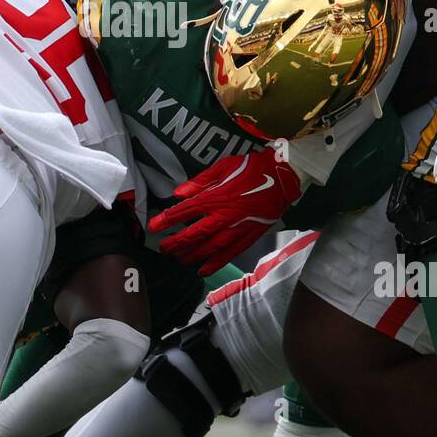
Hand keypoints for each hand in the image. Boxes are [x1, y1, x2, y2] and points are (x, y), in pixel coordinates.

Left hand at [148, 147, 302, 274]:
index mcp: (218, 196)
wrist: (283, 177)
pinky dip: (216, 263)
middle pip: (195, 233)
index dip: (167, 220)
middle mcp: (226, 215)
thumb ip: (201, 181)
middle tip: (162, 249)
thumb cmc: (252, 168)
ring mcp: (239, 228)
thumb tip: (179, 193)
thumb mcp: (225, 166)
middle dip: (176, 242)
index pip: (186, 211)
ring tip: (179, 260)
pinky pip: (231, 253)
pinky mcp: (250, 235)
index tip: (153, 227)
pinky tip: (203, 270)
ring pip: (211, 247)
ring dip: (193, 255)